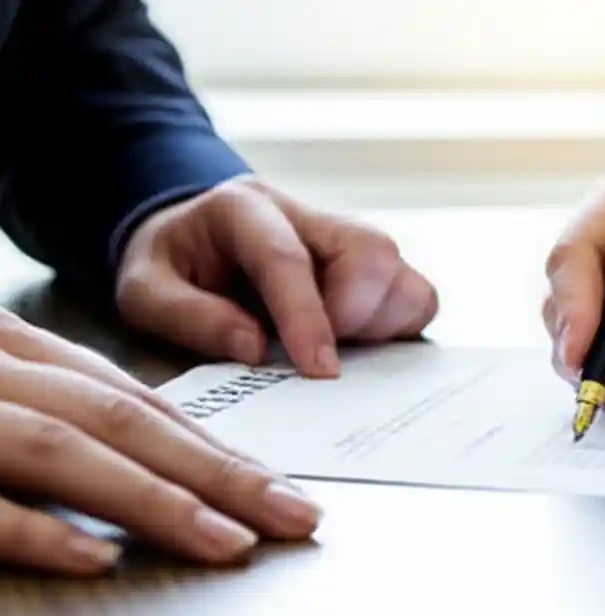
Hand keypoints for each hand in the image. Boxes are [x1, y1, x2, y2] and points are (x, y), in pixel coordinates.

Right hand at [0, 309, 320, 575]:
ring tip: (232, 541)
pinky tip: (100, 558)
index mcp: (17, 354)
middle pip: (123, 419)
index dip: (214, 448)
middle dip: (220, 471)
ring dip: (158, 498)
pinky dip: (40, 531)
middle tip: (297, 516)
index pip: (134, 402)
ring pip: (64, 447)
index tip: (281, 490)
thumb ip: (56, 416)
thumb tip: (148, 464)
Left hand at [116, 176, 438, 376]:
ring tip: (338, 347)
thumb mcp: (143, 291)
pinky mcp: (370, 263)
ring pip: (398, 265)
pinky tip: (360, 343)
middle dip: (356, 312)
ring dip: (380, 319)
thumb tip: (254, 349)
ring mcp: (344, 234)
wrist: (189, 236)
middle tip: (321, 356)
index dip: (308, 317)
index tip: (320, 370)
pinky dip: (398, 323)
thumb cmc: (170, 265)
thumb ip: (189, 317)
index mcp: (243, 207)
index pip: (288, 258)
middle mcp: (305, 212)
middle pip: (368, 247)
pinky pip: (413, 291)